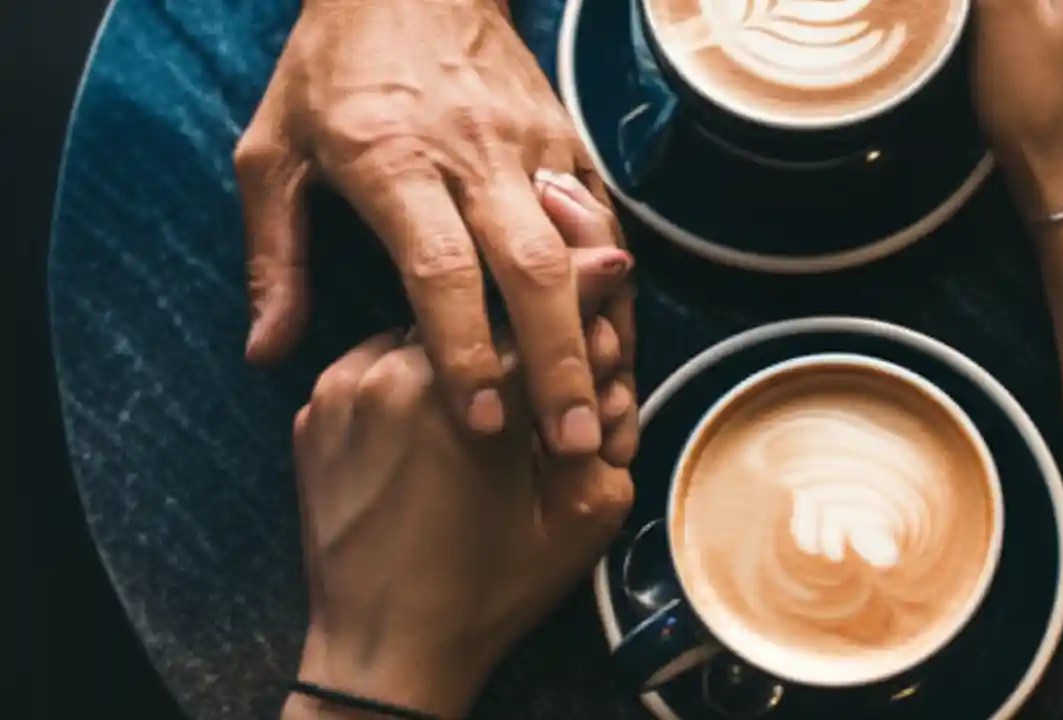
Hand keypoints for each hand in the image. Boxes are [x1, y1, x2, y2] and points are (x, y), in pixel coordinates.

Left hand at [235, 0, 632, 459]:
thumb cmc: (332, 71)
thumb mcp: (274, 152)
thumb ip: (275, 256)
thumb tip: (269, 353)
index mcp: (393, 162)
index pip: (442, 269)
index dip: (466, 350)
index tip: (482, 423)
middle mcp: (474, 156)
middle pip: (533, 269)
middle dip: (558, 362)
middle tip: (573, 442)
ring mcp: (532, 145)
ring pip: (586, 248)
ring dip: (602, 332)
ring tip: (613, 409)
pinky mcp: (565, 139)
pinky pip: (604, 220)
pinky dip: (616, 286)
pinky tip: (621, 342)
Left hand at [284, 325, 634, 717]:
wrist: (384, 648)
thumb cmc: (491, 588)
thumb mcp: (585, 513)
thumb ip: (606, 422)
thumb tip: (602, 355)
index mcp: (478, 390)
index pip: (545, 305)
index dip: (582, 300)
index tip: (604, 285)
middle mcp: (403, 369)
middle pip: (484, 315)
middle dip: (525, 332)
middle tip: (545, 371)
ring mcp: (346, 387)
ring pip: (427, 334)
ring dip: (464, 354)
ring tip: (484, 408)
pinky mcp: (312, 410)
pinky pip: (376, 366)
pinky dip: (410, 381)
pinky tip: (430, 427)